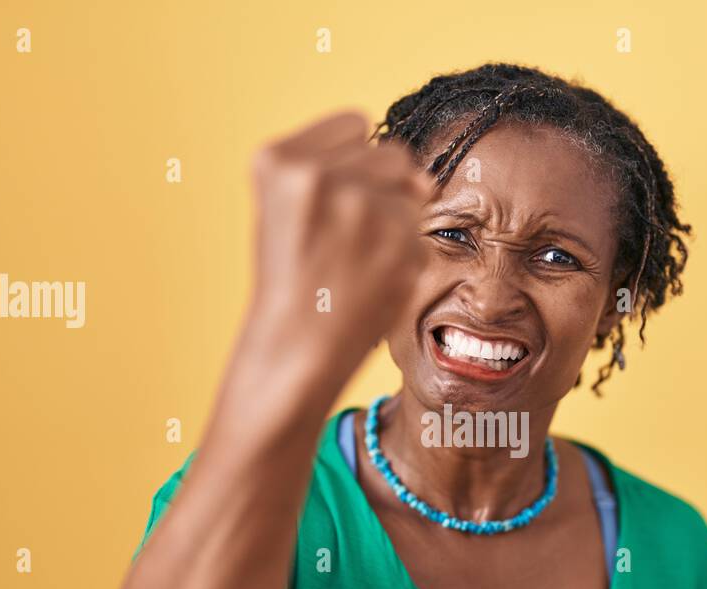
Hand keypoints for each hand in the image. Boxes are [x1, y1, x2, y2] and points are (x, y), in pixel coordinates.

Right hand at [241, 110, 433, 381]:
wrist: (295, 346)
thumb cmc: (293, 276)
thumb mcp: (286, 206)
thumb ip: (338, 168)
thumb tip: (427, 178)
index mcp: (279, 161)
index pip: (354, 123)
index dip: (352, 161)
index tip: (333, 198)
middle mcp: (319, 176)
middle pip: (393, 154)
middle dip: (382, 189)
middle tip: (349, 236)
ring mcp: (362, 207)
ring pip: (412, 192)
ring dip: (396, 222)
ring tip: (356, 259)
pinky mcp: (398, 240)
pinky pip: (421, 231)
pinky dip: (405, 254)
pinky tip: (372, 279)